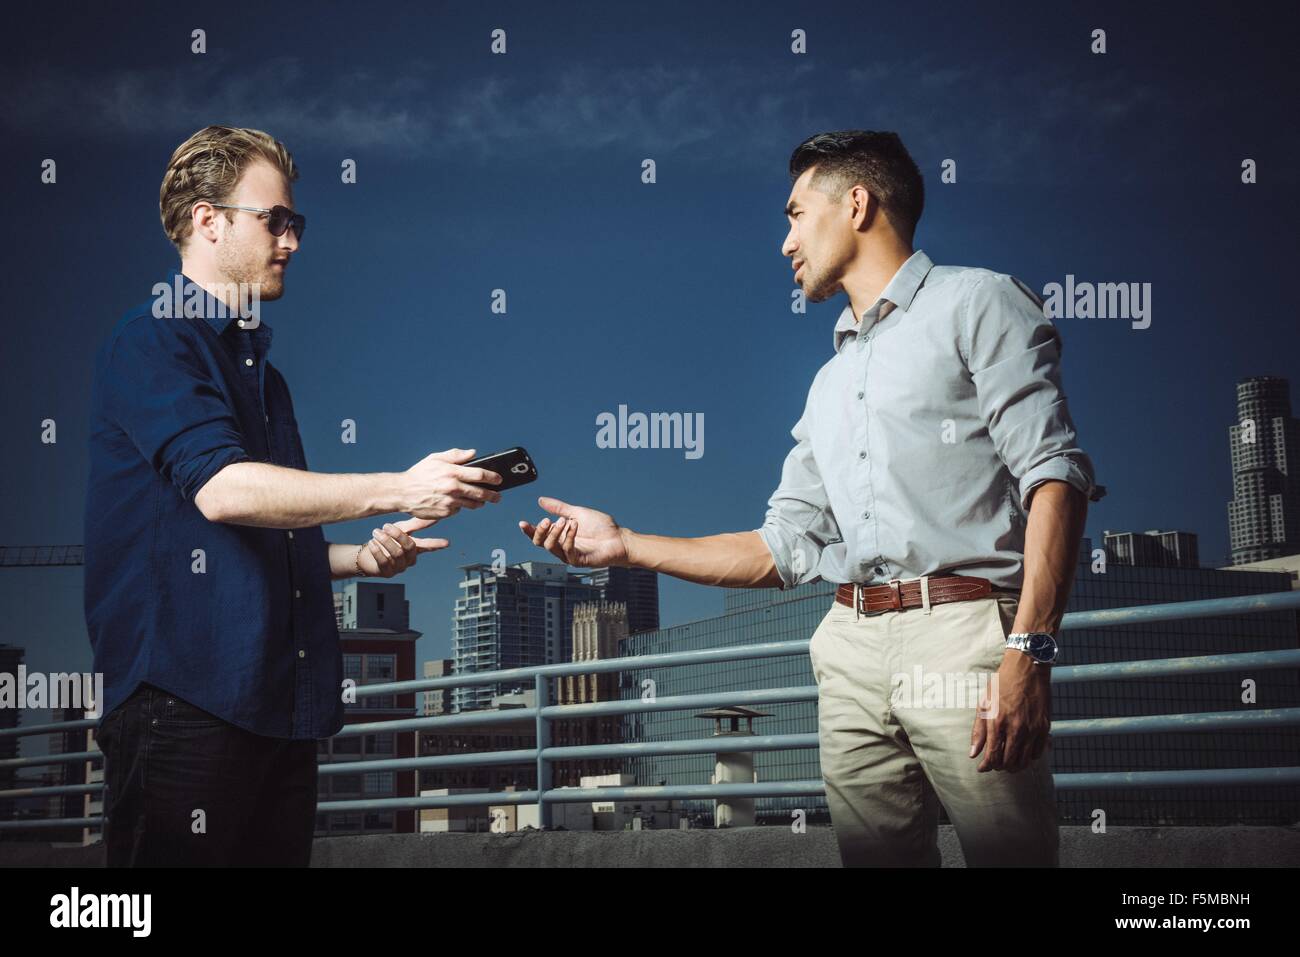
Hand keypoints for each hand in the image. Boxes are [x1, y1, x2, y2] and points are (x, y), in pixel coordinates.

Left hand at [357, 517, 448, 577]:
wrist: (367, 555)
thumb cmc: (387, 540)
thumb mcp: (401, 529)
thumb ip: (415, 524)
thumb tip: (431, 514)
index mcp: (415, 548)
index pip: (428, 545)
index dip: (436, 544)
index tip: (446, 543)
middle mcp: (410, 559)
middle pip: (410, 547)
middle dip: (398, 535)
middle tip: (386, 525)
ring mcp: (400, 567)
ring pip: (396, 553)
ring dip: (385, 541)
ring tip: (376, 532)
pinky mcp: (387, 572)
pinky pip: (384, 561)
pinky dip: (377, 551)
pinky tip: (372, 542)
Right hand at [400, 448, 501, 519]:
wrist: (402, 493)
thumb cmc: (419, 474)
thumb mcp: (435, 459)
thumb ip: (456, 455)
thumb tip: (473, 453)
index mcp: (452, 472)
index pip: (480, 474)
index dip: (493, 477)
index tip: (499, 479)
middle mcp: (453, 488)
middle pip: (481, 493)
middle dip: (493, 495)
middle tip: (498, 496)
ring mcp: (450, 502)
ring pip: (473, 504)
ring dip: (480, 503)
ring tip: (482, 501)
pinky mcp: (446, 513)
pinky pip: (458, 510)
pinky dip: (460, 507)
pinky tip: (456, 502)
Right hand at [518, 496, 629, 567]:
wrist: (619, 537)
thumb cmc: (601, 527)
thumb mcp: (577, 513)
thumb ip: (559, 508)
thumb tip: (540, 500)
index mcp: (560, 535)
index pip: (539, 536)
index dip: (529, 531)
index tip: (522, 522)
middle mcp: (562, 546)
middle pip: (540, 543)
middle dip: (539, 531)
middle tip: (547, 520)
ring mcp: (570, 555)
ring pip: (551, 547)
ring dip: (555, 532)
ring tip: (565, 520)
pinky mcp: (579, 560)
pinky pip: (567, 551)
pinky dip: (568, 536)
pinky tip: (574, 525)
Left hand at [969, 652, 1051, 772]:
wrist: (1027, 669)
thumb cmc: (1001, 684)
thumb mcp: (984, 704)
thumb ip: (978, 731)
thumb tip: (973, 754)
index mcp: (997, 722)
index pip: (992, 756)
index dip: (986, 766)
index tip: (983, 767)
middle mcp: (1015, 728)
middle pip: (1008, 762)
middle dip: (1000, 767)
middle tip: (996, 765)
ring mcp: (1032, 729)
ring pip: (1024, 761)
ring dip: (1015, 766)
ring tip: (1008, 762)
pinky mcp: (1044, 727)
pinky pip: (1038, 753)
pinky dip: (1029, 758)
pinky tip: (1023, 753)